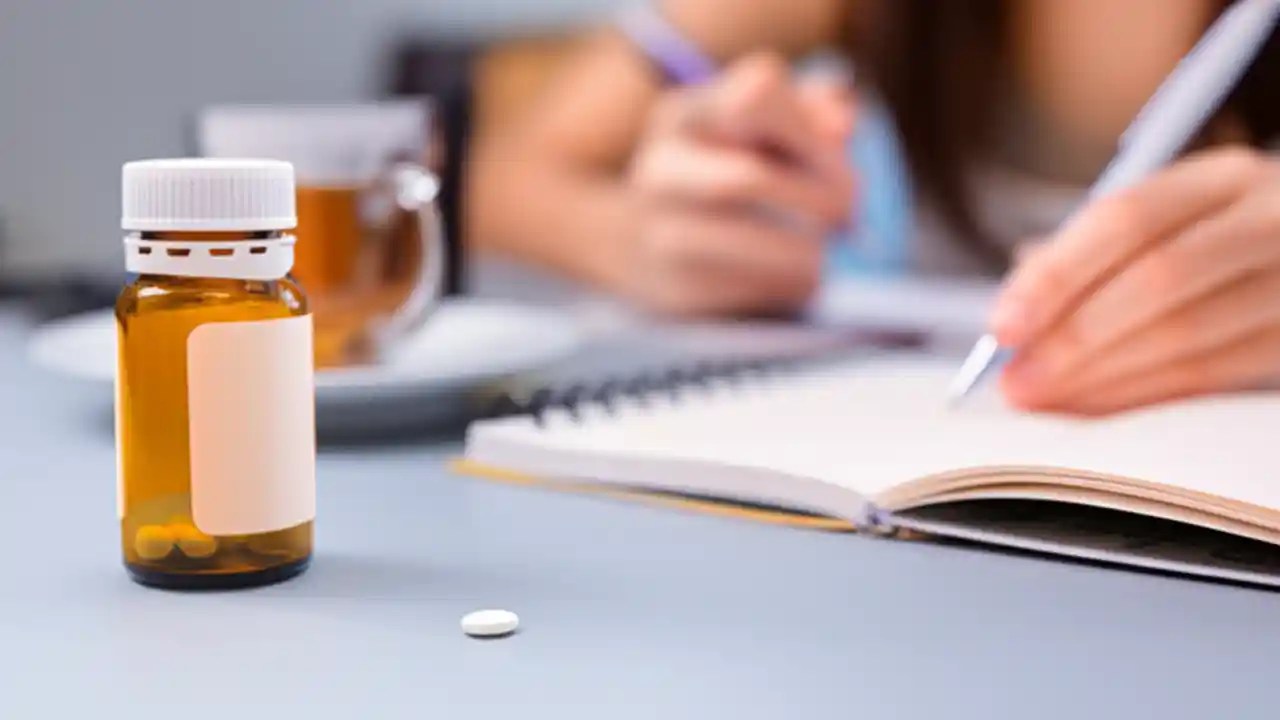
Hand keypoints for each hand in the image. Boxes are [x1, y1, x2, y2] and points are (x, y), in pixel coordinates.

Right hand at [615, 52, 854, 315]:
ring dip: (809, 252)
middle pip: (750, 178)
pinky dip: (790, 286)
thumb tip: (842, 125)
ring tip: (821, 253)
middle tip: (849, 213)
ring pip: (757, 244)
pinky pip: (754, 291)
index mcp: (684, 114)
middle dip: (819, 197)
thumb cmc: (721, 172)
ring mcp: (660, 232)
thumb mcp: (756, 128)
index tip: (838, 148)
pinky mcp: (675, 288)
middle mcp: (661, 167)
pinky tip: (792, 278)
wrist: (635, 243)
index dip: (809, 125)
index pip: (757, 93)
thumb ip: (810, 113)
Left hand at [991, 147, 1279, 414]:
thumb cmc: (1209, 243)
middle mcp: (1271, 217)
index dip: (1057, 275)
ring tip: (1041, 400)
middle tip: (1014, 381)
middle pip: (1159, 276)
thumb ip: (1088, 253)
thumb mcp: (1162, 225)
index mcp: (1221, 178)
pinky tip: (1092, 408)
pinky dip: (1142, 397)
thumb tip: (1012, 314)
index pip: (1125, 219)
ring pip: (1189, 335)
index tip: (1001, 327)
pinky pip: (1215, 377)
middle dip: (1073, 336)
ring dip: (1100, 377)